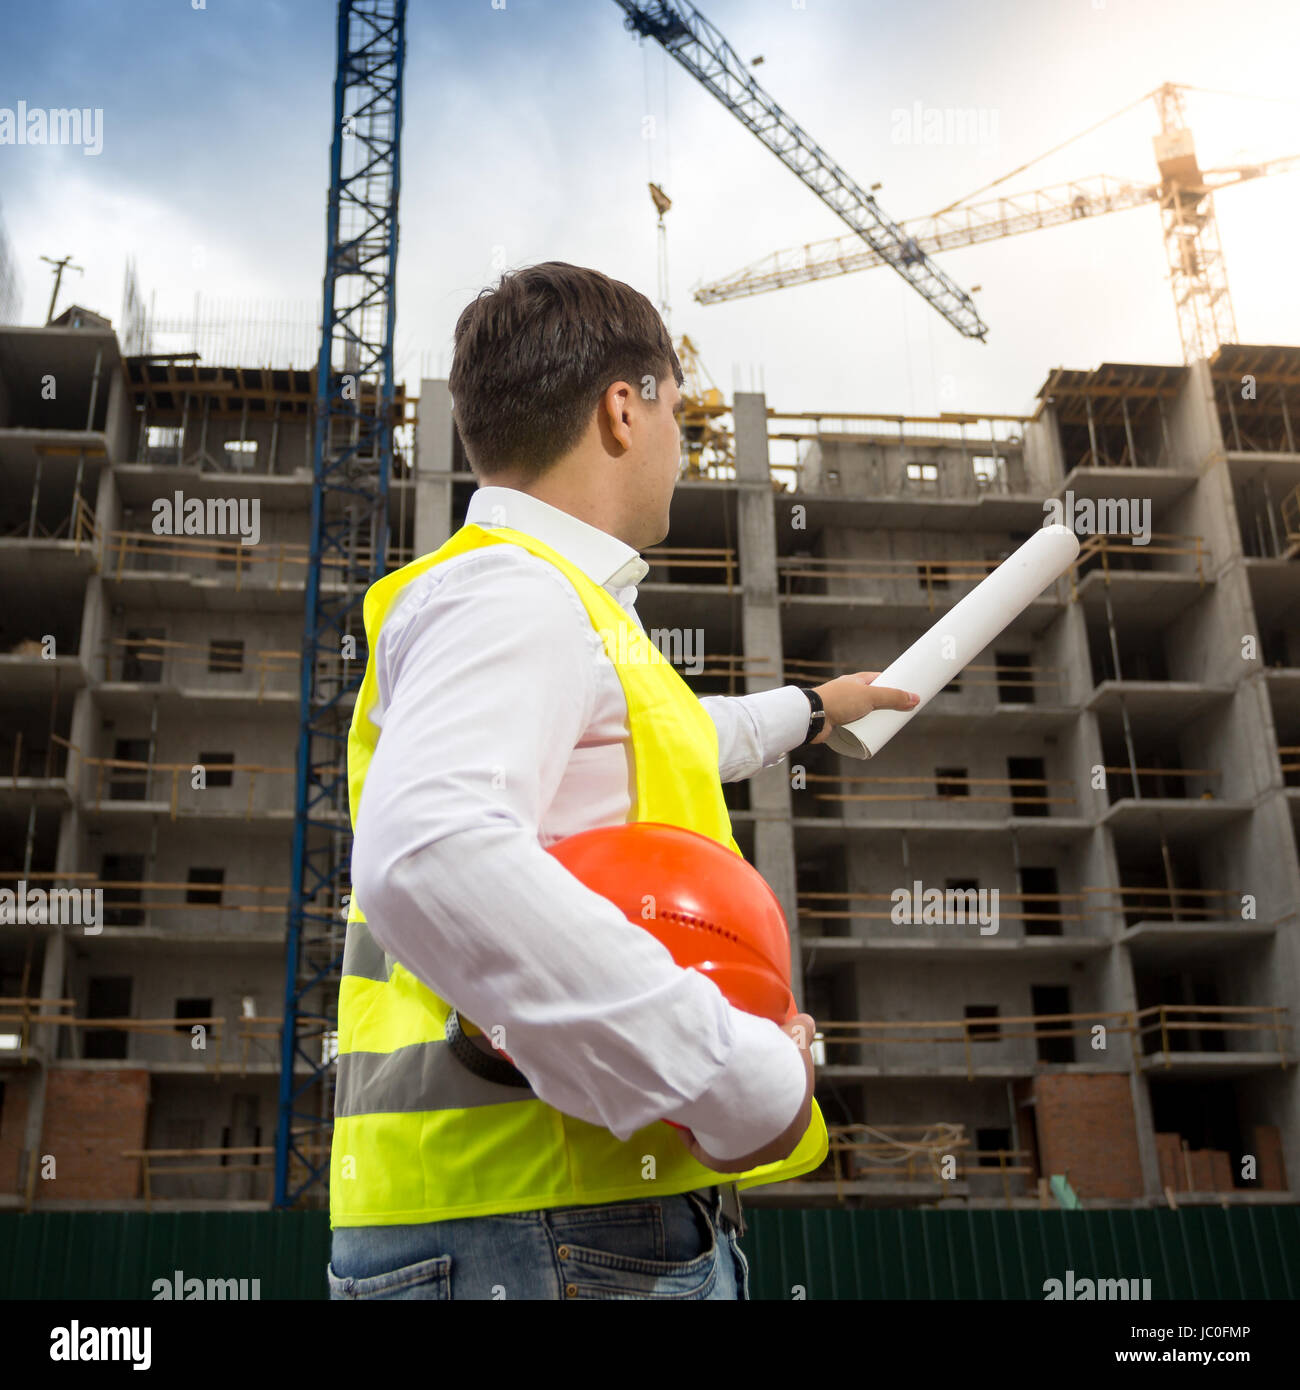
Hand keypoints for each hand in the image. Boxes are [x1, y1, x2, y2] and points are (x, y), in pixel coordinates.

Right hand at [674, 1013, 817, 1172]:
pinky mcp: (724, 1163)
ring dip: (716, 1120)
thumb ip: (803, 1031)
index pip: (784, 1111)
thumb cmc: (778, 1067)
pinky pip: (704, 1149)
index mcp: (798, 1122)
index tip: (747, 1074)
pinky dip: (693, 1134)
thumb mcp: (796, 1041)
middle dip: (740, 1108)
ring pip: (729, 1139)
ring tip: (702, 1096)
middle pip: (754, 1127)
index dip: (766, 1092)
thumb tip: (806, 1020)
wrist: (751, 1088)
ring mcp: (751, 1158)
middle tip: (722, 1083)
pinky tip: (685, 1115)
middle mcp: (778, 1146)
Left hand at [811, 671, 918, 743]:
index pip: (879, 679)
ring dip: (876, 720)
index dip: (893, 684)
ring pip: (866, 714)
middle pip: (874, 699)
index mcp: (856, 680)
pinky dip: (865, 731)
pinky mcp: (839, 723)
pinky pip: (856, 727)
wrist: (812, 717)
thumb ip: (892, 697)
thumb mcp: (870, 696)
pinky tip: (874, 737)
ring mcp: (844, 708)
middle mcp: (850, 693)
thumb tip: (915, 699)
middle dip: (887, 706)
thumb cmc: (838, 700)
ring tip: (891, 728)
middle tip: (902, 714)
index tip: (907, 692)